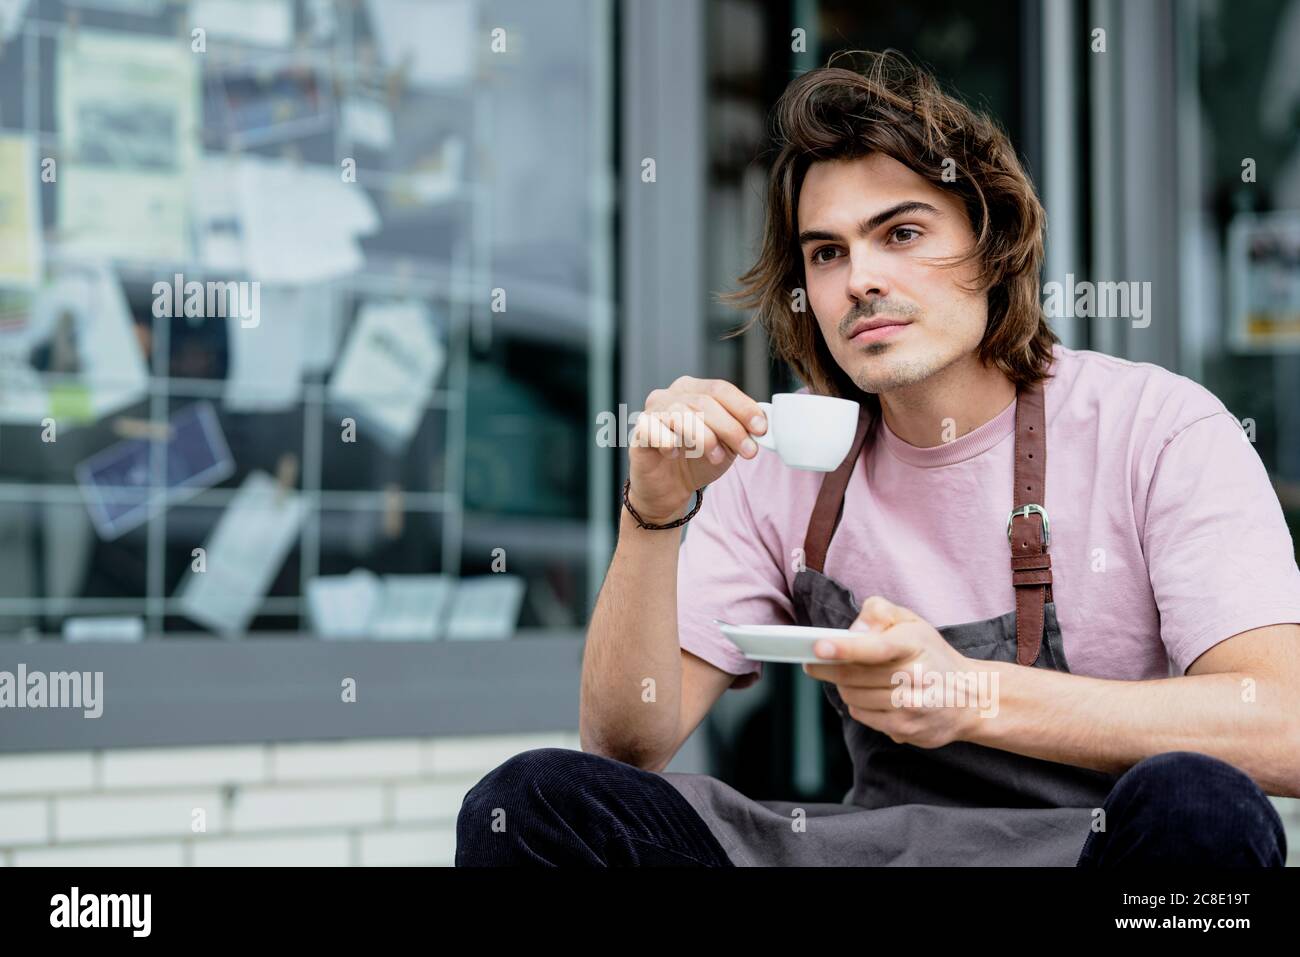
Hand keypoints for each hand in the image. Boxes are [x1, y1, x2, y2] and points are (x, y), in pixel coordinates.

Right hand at [626, 376, 767, 522]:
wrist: (668, 489)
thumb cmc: (697, 461)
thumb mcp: (727, 445)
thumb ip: (740, 431)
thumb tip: (761, 424)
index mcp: (695, 389)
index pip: (721, 389)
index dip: (743, 407)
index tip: (761, 428)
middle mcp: (672, 394)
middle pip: (705, 402)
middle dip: (731, 428)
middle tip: (748, 451)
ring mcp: (653, 411)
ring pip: (681, 414)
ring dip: (705, 438)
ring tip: (716, 458)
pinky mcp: (639, 431)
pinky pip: (655, 430)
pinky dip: (669, 443)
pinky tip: (676, 454)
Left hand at [801, 596, 989, 747]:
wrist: (973, 697)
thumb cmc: (932, 654)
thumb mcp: (912, 622)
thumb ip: (879, 612)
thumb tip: (853, 631)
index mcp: (914, 645)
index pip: (876, 648)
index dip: (844, 648)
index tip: (818, 647)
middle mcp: (916, 678)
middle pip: (853, 677)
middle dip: (826, 668)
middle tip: (813, 661)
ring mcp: (911, 707)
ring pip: (853, 697)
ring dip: (844, 686)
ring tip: (853, 677)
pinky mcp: (906, 729)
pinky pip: (863, 716)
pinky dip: (858, 704)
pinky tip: (871, 695)